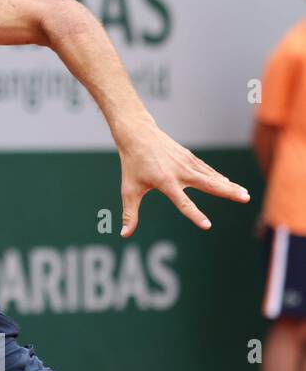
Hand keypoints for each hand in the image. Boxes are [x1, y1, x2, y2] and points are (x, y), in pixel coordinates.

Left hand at [118, 121, 248, 236]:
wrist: (138, 135)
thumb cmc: (132, 164)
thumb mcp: (129, 189)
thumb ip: (130, 213)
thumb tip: (124, 235)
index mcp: (165, 182)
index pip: (182, 202)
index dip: (194, 215)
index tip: (207, 226)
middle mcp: (180, 172)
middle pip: (208, 184)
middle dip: (227, 192)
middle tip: (246, 198)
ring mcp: (187, 163)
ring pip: (212, 176)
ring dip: (229, 185)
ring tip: (245, 194)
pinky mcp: (189, 157)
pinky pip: (207, 170)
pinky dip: (219, 177)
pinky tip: (229, 184)